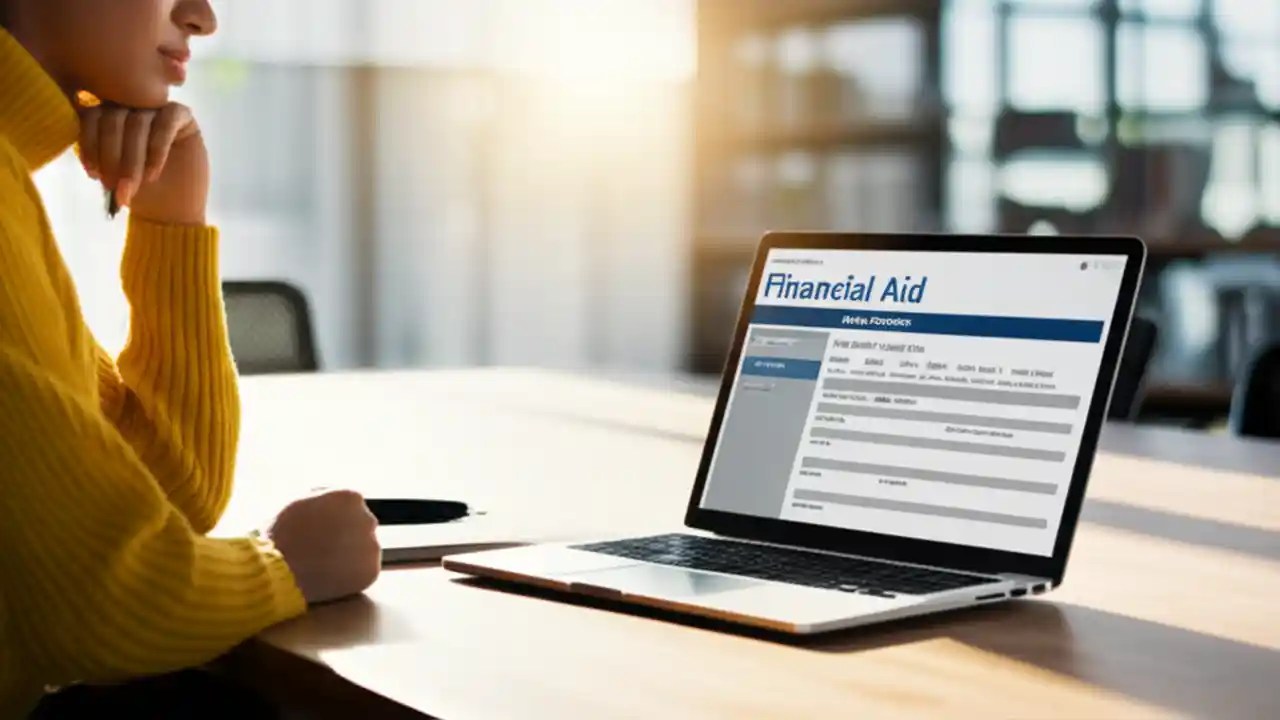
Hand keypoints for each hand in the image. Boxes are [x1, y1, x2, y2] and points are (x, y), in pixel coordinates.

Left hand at [76, 101, 209, 224]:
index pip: (91, 116)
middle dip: (111, 155)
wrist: (171, 212)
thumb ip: (95, 150)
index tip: (93, 174)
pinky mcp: (183, 117)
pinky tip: (153, 173)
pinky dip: (157, 149)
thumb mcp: (108, 171)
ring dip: (132, 159)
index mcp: (109, 116)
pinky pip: (166, 122)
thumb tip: (72, 133)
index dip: (90, 144)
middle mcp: (132, 106)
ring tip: (133, 185)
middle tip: (114, 185)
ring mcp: (158, 109)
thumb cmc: (137, 191)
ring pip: (137, 122)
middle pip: (113, 118)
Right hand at [264, 489, 381, 603]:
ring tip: (323, 565)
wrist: (277, 571)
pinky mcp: (371, 572)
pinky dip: (352, 576)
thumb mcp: (299, 501)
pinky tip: (330, 577)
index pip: (351, 505)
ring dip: (350, 556)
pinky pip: (364, 572)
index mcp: (350, 497)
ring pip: (365, 550)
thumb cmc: (280, 535)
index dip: (334, 518)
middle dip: (346, 535)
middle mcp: (367, 519)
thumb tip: (333, 500)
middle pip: (361, 526)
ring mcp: (372, 547)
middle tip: (322, 548)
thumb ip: (324, 497)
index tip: (321, 529)